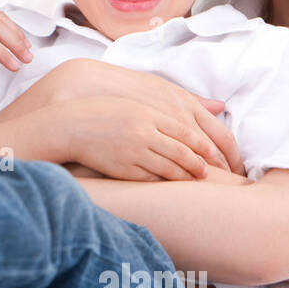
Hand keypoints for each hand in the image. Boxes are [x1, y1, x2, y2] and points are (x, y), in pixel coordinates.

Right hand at [52, 95, 229, 181]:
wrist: (70, 125)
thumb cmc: (103, 111)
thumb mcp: (136, 103)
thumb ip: (169, 109)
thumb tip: (217, 105)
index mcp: (149, 114)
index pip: (186, 133)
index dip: (202, 147)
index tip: (212, 156)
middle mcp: (144, 132)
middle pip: (181, 153)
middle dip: (198, 165)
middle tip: (206, 172)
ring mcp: (133, 152)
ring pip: (169, 168)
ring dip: (184, 176)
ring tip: (192, 179)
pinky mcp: (123, 168)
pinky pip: (150, 179)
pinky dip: (163, 182)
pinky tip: (169, 184)